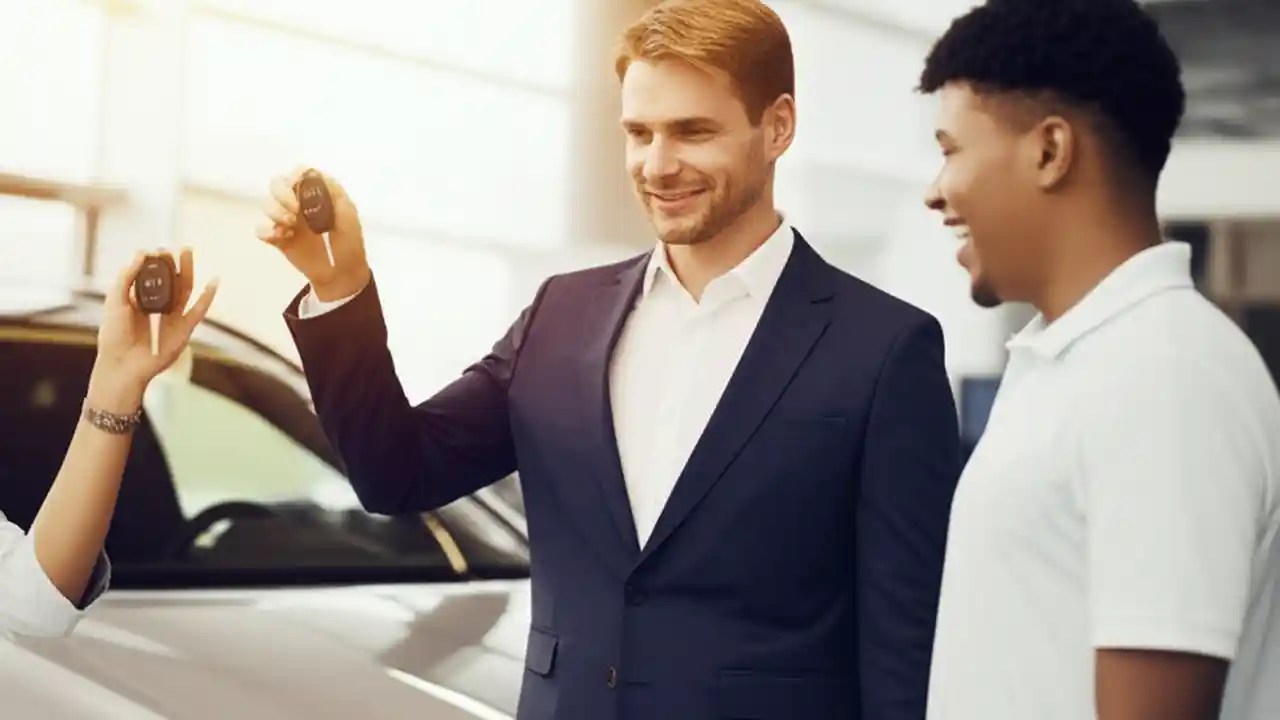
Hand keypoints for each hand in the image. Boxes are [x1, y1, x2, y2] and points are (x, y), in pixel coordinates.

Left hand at [89, 249, 218, 411]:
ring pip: (184, 290)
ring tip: (189, 254)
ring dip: (188, 272)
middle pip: (171, 280)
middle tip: (179, 247)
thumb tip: (142, 253)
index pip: (151, 276)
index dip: (157, 262)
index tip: (159, 249)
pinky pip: (199, 311)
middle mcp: (158, 307)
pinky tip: (213, 282)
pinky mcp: (184, 329)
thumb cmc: (114, 336)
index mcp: (139, 300)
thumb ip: (127, 277)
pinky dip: (208, 298)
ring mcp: (172, 318)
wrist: (123, 364)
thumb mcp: (115, 300)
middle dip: (175, 263)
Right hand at [256, 166, 370, 300]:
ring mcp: (286, 220)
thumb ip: (333, 192)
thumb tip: (314, 173)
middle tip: (295, 210)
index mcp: (315, 193)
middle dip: (282, 193)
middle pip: (277, 184)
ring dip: (275, 212)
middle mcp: (298, 202)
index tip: (298, 187)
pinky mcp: (278, 239)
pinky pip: (261, 229)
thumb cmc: (349, 241)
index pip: (298, 173)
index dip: (295, 176)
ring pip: (267, 204)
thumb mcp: (348, 213)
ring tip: (291, 226)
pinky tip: (282, 237)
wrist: (343, 273)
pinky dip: (267, 231)